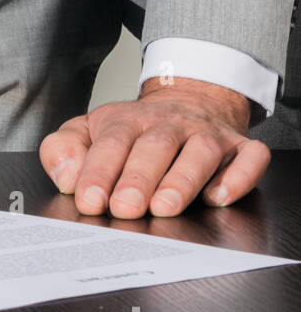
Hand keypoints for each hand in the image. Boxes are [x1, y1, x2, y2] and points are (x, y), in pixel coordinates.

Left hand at [40, 76, 270, 217]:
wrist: (189, 102)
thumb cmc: (133, 130)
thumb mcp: (88, 131)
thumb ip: (63, 150)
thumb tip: (66, 176)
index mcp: (128, 121)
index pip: (111, 143)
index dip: (99, 171)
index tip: (89, 199)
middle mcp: (170, 124)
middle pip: (155, 147)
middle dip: (139, 179)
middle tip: (125, 208)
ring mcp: (208, 135)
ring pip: (200, 152)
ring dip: (183, 179)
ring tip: (165, 207)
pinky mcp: (241, 148)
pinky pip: (249, 158)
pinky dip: (239, 177)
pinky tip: (218, 197)